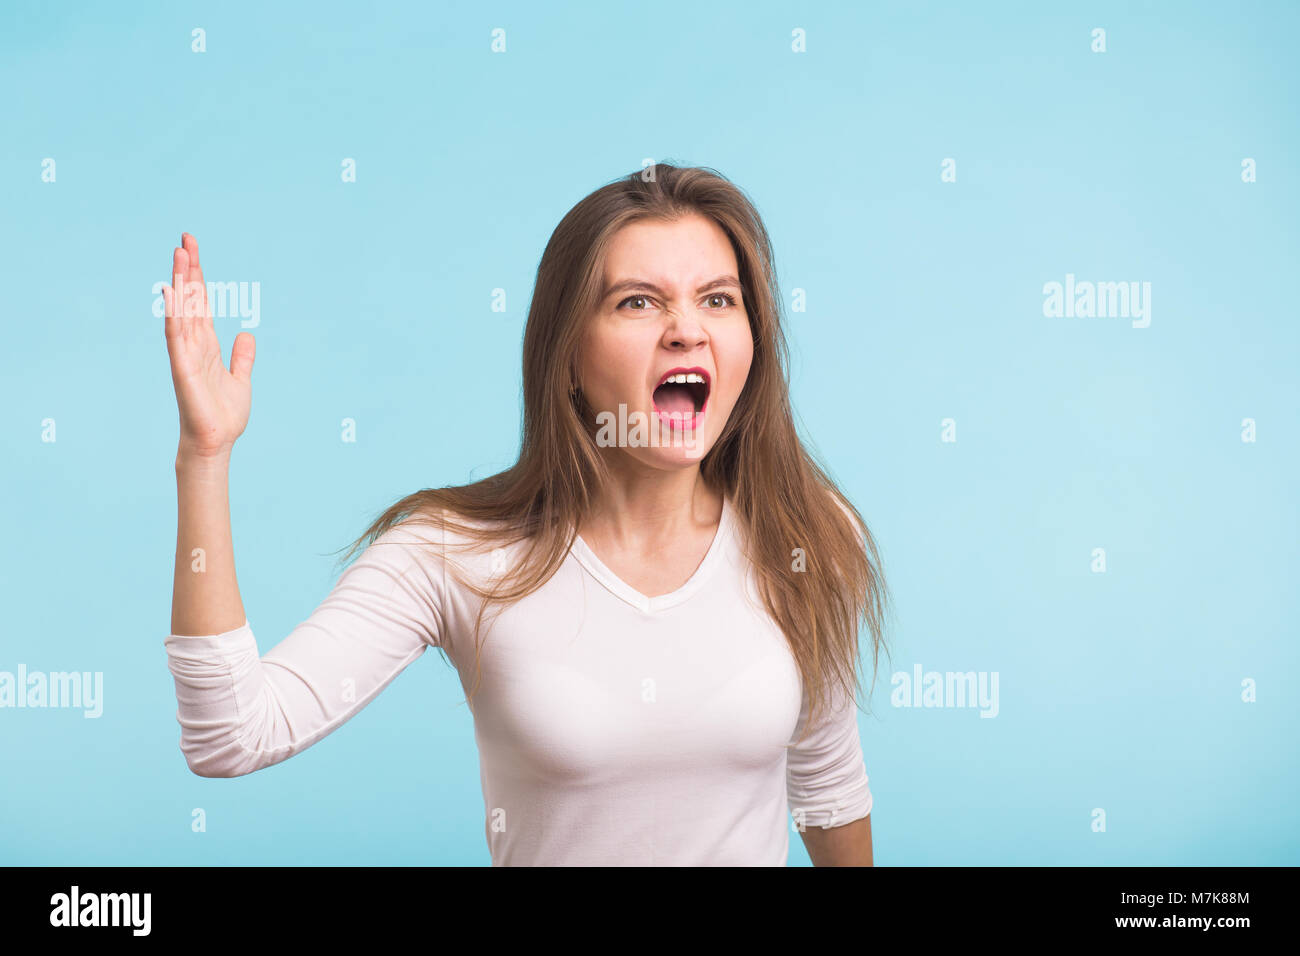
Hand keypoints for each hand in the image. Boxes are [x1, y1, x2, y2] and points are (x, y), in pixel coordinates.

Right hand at [162, 233, 254, 459]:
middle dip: (188, 270)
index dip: (198, 276)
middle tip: (185, 239)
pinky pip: (176, 336)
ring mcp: (185, 354)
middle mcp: (194, 344)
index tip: (193, 249)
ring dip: (180, 283)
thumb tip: (246, 334)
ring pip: (181, 311)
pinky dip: (173, 314)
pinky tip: (171, 293)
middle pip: (190, 299)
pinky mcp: (182, 367)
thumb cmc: (224, 415)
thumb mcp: (241, 379)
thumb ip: (243, 357)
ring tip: (179, 254)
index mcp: (208, 345)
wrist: (216, 442)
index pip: (201, 303)